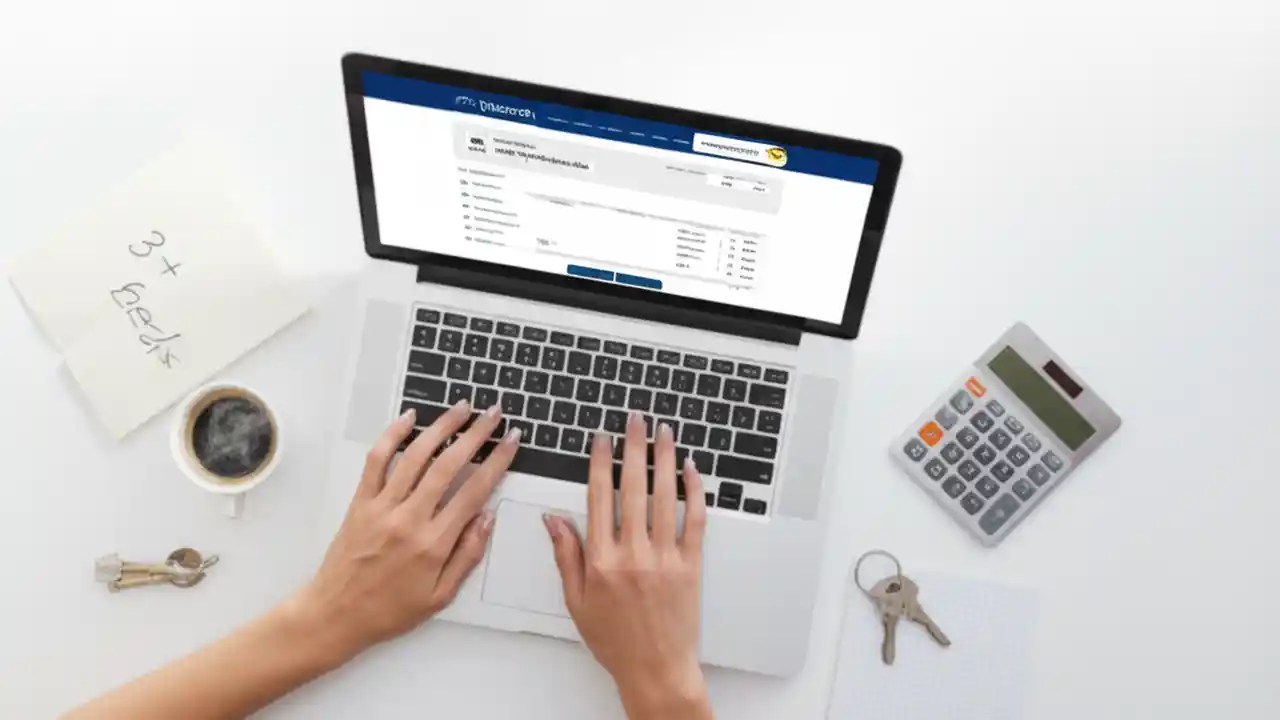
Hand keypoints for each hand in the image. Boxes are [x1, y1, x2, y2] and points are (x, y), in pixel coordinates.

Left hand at [291, 400, 519, 660]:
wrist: (336, 615)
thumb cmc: (388, 610)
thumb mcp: (440, 595)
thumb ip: (467, 554)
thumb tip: (487, 517)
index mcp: (433, 544)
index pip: (473, 491)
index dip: (496, 461)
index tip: (511, 441)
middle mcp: (408, 520)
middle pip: (448, 465)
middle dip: (475, 435)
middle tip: (493, 414)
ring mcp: (382, 508)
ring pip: (415, 456)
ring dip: (441, 427)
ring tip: (461, 408)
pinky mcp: (360, 502)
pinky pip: (377, 461)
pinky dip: (392, 435)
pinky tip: (408, 418)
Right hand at [544, 413, 712, 719]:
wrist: (655, 669)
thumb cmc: (614, 640)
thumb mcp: (576, 601)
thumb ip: (566, 555)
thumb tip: (553, 518)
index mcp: (602, 561)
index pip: (599, 498)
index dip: (599, 462)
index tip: (601, 438)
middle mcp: (634, 554)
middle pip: (633, 488)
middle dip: (633, 448)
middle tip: (635, 420)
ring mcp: (666, 558)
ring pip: (665, 497)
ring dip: (665, 459)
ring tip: (664, 432)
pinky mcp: (691, 565)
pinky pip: (695, 520)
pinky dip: (695, 492)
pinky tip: (691, 470)